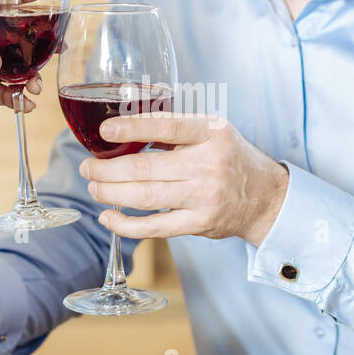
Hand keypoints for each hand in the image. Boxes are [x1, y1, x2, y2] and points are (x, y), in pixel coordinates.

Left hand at [79, 114, 288, 246]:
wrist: (265, 197)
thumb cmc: (230, 159)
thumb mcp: (213, 132)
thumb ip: (174, 129)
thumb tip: (123, 128)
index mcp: (211, 133)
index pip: (167, 127)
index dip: (132, 128)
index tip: (105, 130)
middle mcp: (209, 164)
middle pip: (146, 167)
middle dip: (108, 169)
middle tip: (88, 167)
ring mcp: (204, 196)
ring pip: (146, 196)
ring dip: (111, 193)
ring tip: (94, 187)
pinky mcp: (199, 223)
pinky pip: (155, 227)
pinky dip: (126, 225)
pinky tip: (108, 217)